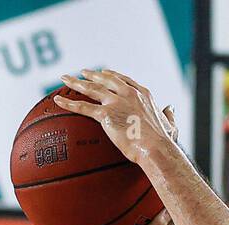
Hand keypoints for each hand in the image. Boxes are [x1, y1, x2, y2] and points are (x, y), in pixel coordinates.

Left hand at [55, 69, 176, 165]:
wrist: (156, 148)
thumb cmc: (164, 143)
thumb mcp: (169, 125)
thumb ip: (169, 115)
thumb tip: (170, 109)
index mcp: (142, 93)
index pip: (123, 80)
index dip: (112, 75)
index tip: (104, 73)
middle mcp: (128, 93)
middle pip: (105, 80)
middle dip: (92, 75)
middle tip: (82, 72)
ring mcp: (116, 102)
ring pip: (92, 89)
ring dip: (76, 82)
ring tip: (65, 78)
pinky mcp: (106, 115)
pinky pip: (83, 107)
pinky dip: (69, 103)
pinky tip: (58, 101)